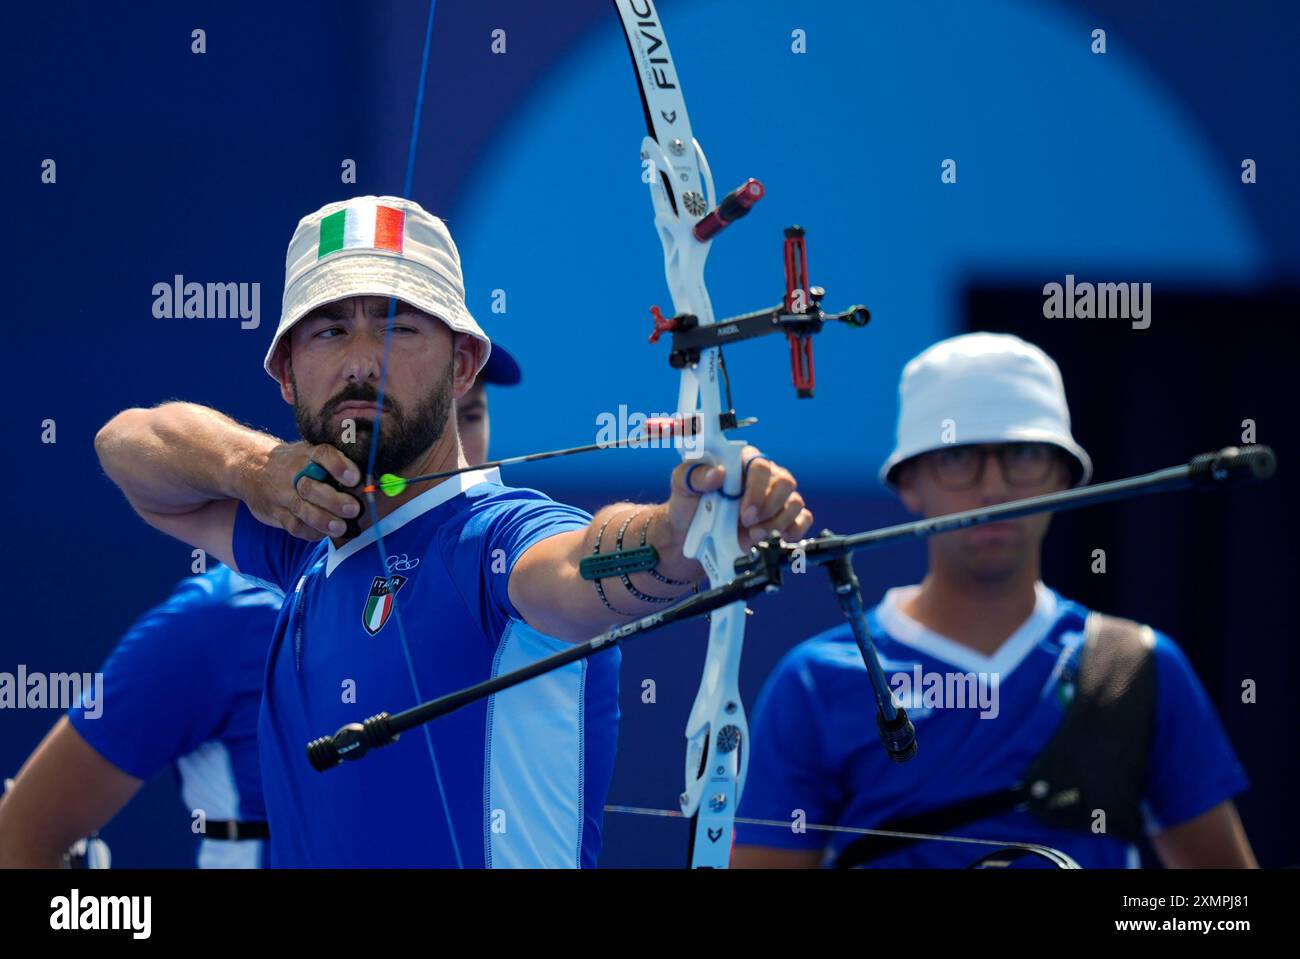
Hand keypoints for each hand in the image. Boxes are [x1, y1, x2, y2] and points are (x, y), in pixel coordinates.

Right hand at [248, 441, 363, 540]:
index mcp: (308, 454)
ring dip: (323, 520)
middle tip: (353, 509)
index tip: (354, 478)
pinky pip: (294, 526)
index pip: (324, 455)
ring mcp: (283, 494)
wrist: (252, 468)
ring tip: (341, 528)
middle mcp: (294, 473)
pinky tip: (323, 533)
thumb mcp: (311, 453)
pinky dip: (310, 532)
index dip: (339, 465)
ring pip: (302, 510)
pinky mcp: (276, 512)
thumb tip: (373, 478)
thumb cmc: (296, 463)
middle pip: (312, 487)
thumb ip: (336, 463)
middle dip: (333, 501)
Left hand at [666, 445, 812, 551]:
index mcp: (740, 461)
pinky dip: (795, 529)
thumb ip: (693, 475)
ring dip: (777, 522)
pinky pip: (802, 519)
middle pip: (785, 482)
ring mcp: (773, 498)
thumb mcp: (681, 486)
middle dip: (769, 507)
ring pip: (795, 502)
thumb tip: (717, 473)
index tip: (745, 512)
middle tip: (747, 524)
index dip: (757, 489)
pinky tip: (779, 537)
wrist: (689, 537)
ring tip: (754, 536)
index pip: (760, 464)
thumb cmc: (687, 505)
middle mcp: (762, 477)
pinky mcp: (781, 519)